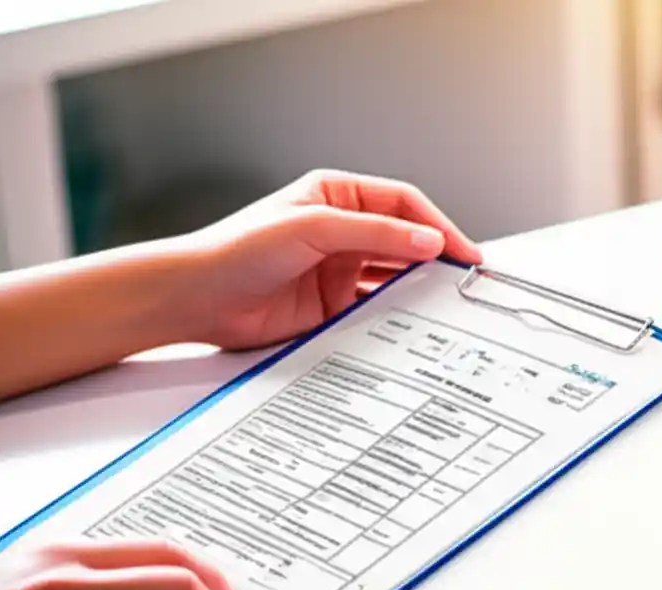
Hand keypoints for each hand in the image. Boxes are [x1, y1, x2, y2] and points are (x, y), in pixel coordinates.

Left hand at [181, 169, 482, 349]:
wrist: (195, 298)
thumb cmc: (237, 249)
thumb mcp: (312, 228)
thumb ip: (375, 234)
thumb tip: (428, 242)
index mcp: (337, 196)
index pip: (403, 204)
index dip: (437, 225)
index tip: (462, 250)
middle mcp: (342, 231)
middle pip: (405, 240)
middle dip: (436, 256)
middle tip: (466, 278)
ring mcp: (338, 269)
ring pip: (395, 276)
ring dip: (419, 287)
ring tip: (446, 301)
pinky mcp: (332, 306)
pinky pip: (376, 309)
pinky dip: (397, 315)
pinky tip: (411, 322)